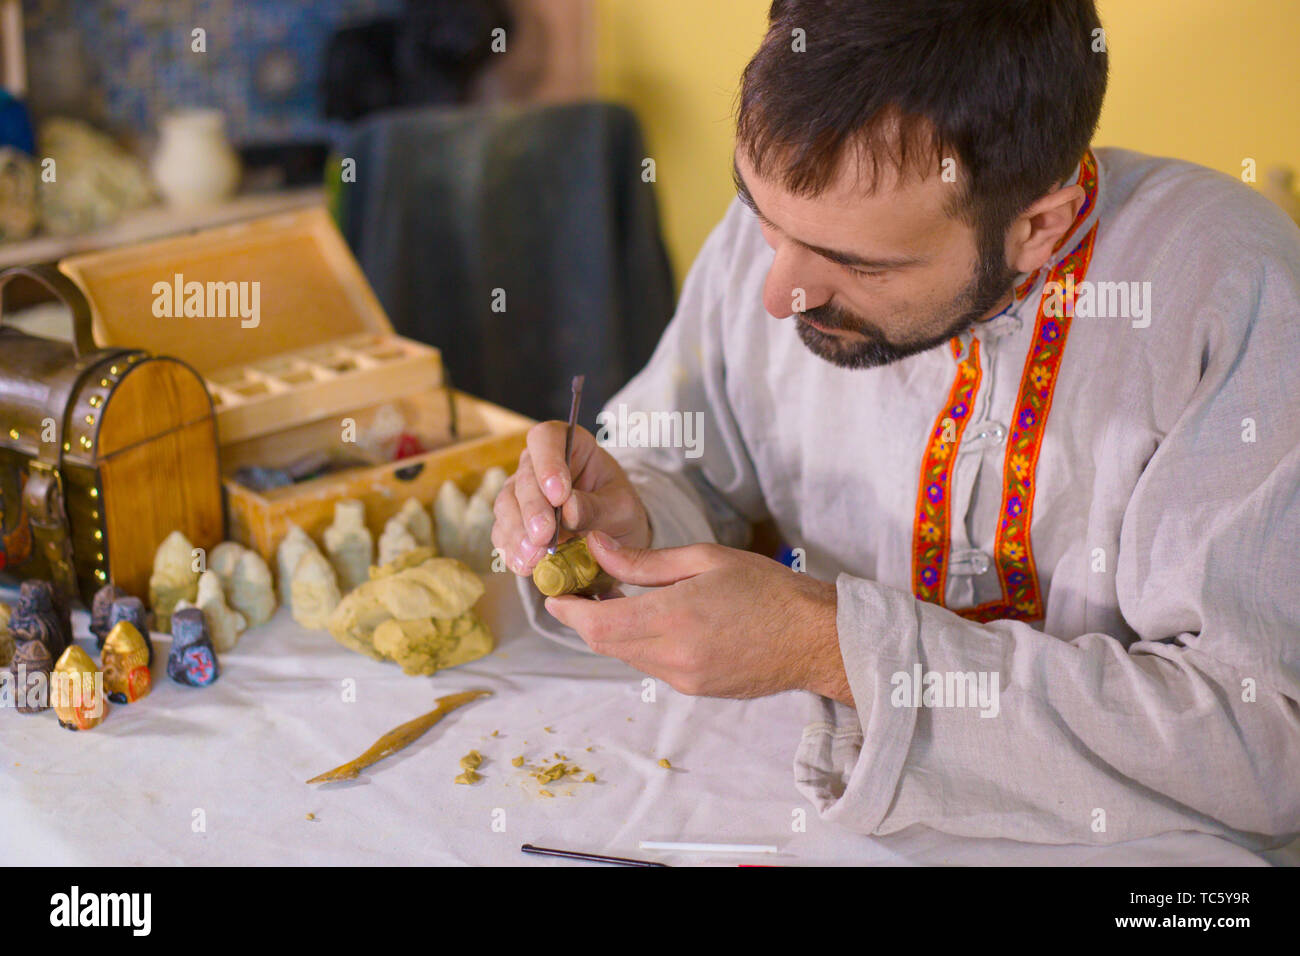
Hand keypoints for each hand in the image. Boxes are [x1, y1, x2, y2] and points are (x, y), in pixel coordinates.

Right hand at [492, 422, 650, 575]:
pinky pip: (503, 532)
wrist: (611, 537)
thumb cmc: (618, 511)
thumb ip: (597, 507)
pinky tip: (524, 565)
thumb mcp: (621, 508)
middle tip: (544, 536)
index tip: (559, 495)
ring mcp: (521, 492)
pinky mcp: (512, 521)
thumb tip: (569, 510)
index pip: (546, 439)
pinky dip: (512, 550)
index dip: (548, 463)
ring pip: (507, 505)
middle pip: (524, 477)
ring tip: (534, 557)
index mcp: (570, 445)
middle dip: (533, 509)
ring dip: (518, 533)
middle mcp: (538, 464)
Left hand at [544, 531, 852, 703]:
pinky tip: (653, 618)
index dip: (567, 611)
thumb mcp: (704, 559)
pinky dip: (640, 642)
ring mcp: (684, 679)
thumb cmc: (767, 588)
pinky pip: (652, 665)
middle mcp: (673, 657)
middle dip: (586, 618)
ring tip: (617, 597)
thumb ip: (644, 561)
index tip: (554, 593)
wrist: (814, 638)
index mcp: (674, 618)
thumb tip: (597, 548)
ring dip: (613, 630)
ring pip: (627, 655)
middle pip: (605, 643)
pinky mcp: (695, 689)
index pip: (597, 625)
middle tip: (581, 588)